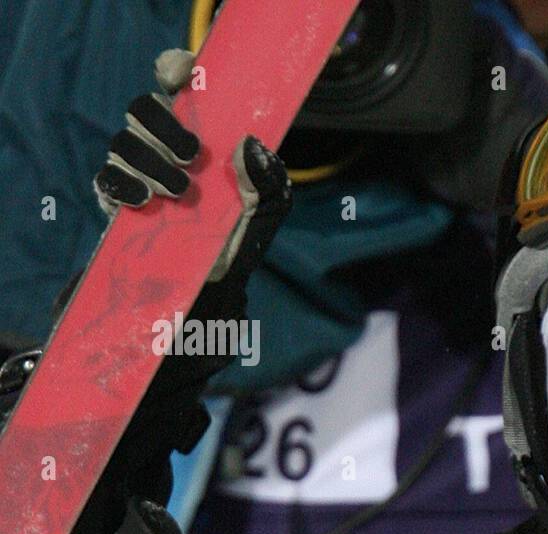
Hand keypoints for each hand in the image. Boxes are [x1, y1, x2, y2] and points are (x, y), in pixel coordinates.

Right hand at [92, 48, 291, 285]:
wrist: (218, 277)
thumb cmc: (243, 230)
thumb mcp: (269, 206)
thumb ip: (268, 178)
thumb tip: (248, 145)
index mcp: (199, 129)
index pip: (178, 83)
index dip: (174, 69)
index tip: (181, 76)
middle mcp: (162, 141)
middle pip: (142, 107)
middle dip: (162, 125)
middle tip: (191, 154)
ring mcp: (136, 167)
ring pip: (122, 141)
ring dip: (149, 161)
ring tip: (179, 191)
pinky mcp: (117, 197)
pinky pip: (106, 178)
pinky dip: (122, 184)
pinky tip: (145, 199)